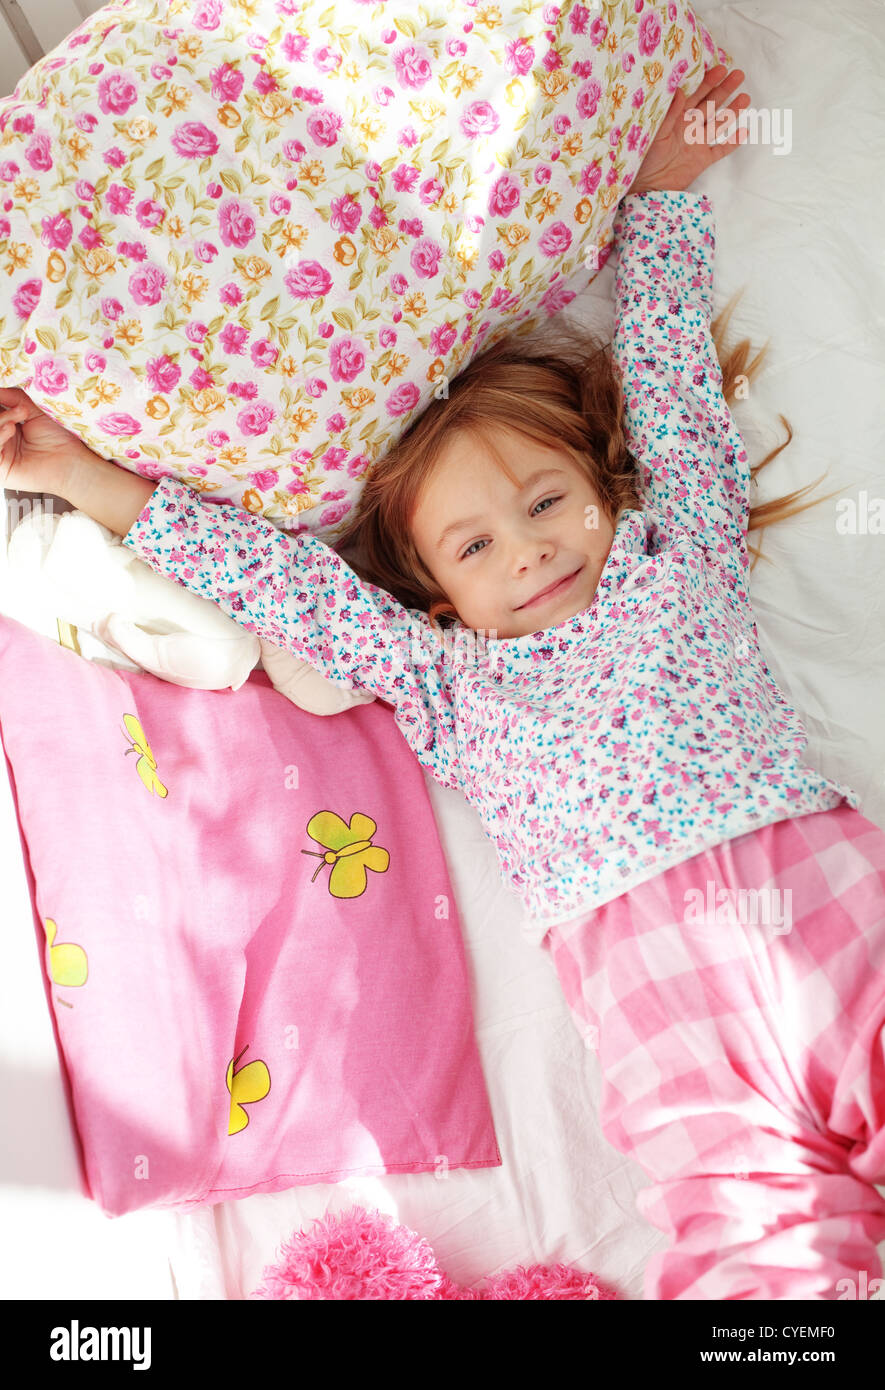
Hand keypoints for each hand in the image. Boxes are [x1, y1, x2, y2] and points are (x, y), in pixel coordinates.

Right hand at [0, 386, 88, 496]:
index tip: (3, 390)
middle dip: (0, 410)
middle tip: (18, 405)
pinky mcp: (1, 470)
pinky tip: (10, 428)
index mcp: (8, 425)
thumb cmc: (60, 439)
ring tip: (21, 413)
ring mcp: (1, 455)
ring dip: (1, 419)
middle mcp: (2, 440)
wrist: (73, 462)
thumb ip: (15, 397)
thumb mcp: (35, 410)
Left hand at [629, 64, 751, 196]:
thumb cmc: (645, 158)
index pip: (695, 95)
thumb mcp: (656, 132)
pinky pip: (720, 150)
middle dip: (724, 90)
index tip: (720, 67)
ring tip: (745, 97)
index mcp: (677, 118)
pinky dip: (732, 142)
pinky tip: (744, 131)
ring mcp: (697, 143)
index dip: (707, 82)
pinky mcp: (702, 160)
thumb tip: (677, 88)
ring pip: (719, 123)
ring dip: (732, 111)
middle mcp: (689, 127)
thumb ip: (668, 112)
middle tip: (738, 75)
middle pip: (710, 105)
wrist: (648, 186)